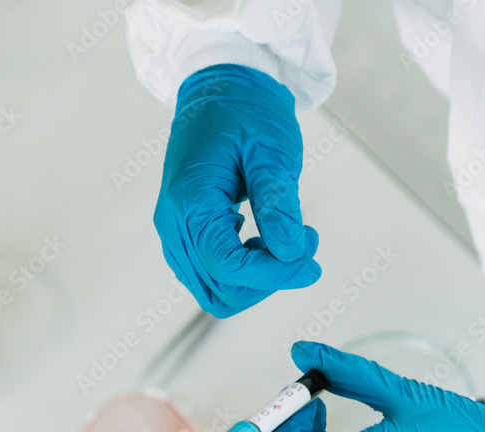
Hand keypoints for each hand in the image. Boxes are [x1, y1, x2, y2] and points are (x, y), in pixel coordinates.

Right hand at [155, 65, 320, 317]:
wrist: (220, 88)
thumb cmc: (246, 112)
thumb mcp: (271, 151)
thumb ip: (278, 203)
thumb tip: (291, 253)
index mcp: (190, 201)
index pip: (227, 266)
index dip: (273, 273)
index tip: (310, 260)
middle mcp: (174, 224)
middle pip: (220, 289)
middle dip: (269, 278)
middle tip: (306, 242)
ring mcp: (175, 232)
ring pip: (216, 290)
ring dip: (259, 278)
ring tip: (291, 238)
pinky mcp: (185, 234)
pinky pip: (212, 274)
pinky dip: (246, 269)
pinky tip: (267, 237)